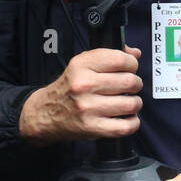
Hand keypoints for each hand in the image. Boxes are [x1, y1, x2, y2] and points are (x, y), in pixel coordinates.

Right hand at [19, 47, 142, 143]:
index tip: (130, 68)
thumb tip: (135, 53)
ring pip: (131, 104)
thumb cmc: (68, 88)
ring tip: (128, 102)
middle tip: (130, 87)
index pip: (120, 59)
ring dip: (135, 103)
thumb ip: (109, 56)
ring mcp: (88, 108)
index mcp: (81, 65)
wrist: (45, 112)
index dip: (132, 64)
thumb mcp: (82, 65)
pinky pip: (126, 126)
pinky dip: (133, 123)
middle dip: (135, 84)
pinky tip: (127, 118)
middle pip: (129, 81)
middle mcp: (84, 85)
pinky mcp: (93, 127)